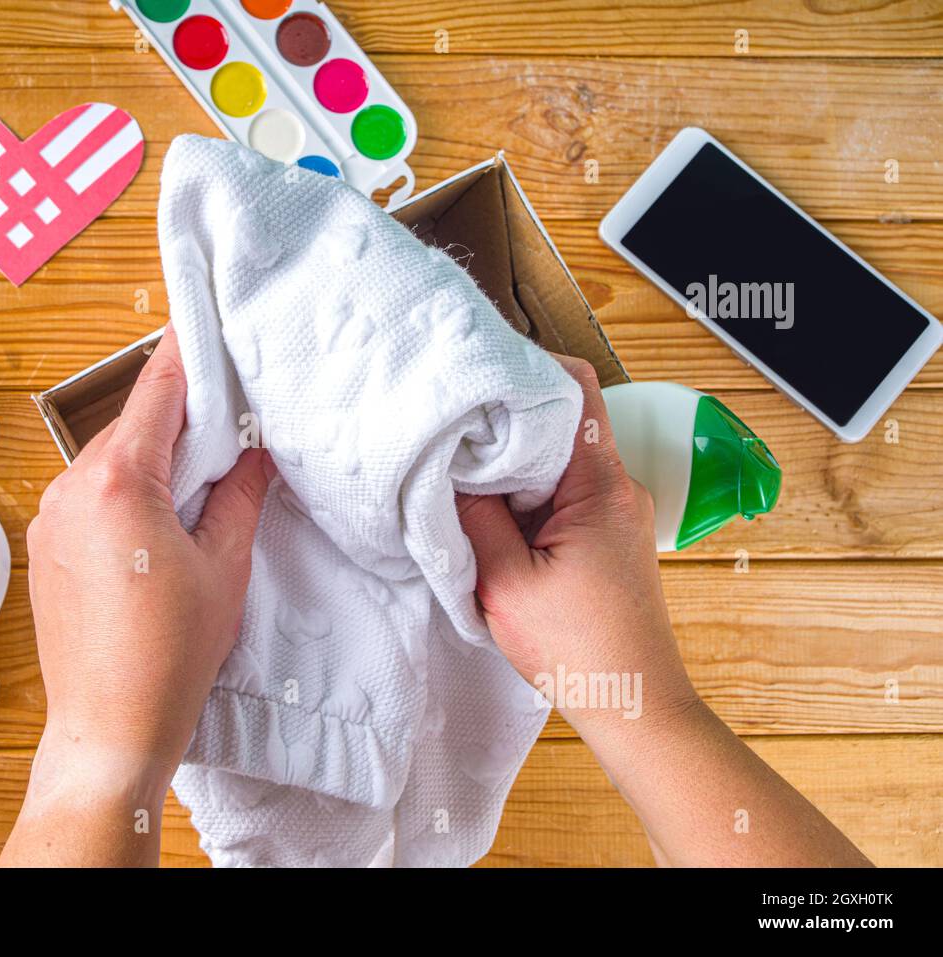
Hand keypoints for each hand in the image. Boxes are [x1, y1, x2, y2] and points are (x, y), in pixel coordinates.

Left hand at [0, 325, 273, 865]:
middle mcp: (70, 488)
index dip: (186, 352)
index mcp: (117, 482)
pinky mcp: (45, 546)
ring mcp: (50, 518)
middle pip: (134, 424)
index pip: (158, 389)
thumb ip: (241, 496)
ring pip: (111, 461)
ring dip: (154, 460)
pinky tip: (161, 524)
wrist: (109, 728)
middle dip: (181, 419)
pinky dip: (127, 492)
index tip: (205, 323)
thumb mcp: (224, 567)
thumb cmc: (168, 656)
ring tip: (201, 486)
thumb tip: (253, 454)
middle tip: (230, 423)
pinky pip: (91, 496)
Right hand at [457, 355, 698, 741]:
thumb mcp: (505, 583)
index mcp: (600, 486)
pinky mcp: (608, 535)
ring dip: (513, 470)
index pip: (576, 390)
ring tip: (467, 487)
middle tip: (453, 438)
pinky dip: (527, 498)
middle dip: (504, 426)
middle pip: (560, 423)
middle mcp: (619, 487)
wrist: (633, 706)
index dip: (526, 371)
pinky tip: (494, 522)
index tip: (477, 379)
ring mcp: (617, 511)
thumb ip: (475, 518)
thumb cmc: (579, 653)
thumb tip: (451, 469)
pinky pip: (564, 493)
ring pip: (558, 461)